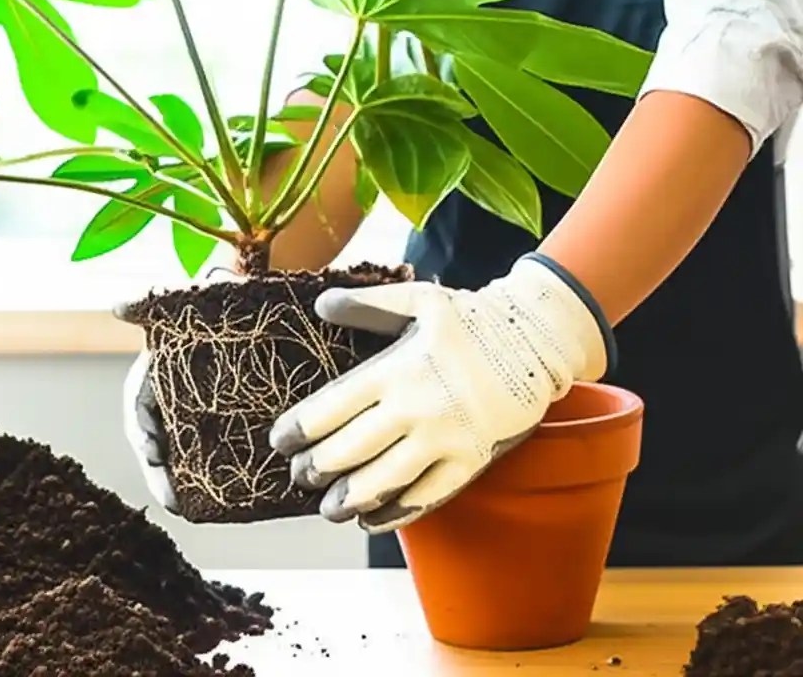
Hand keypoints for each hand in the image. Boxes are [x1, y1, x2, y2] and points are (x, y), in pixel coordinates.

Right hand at [112, 269, 243, 514]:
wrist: (239, 303)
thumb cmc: (206, 302)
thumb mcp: (181, 299)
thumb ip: (154, 301)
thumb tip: (120, 306)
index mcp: (153, 373)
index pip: (138, 405)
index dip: (143, 431)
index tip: (153, 450)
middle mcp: (168, 400)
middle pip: (154, 443)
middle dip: (158, 475)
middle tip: (172, 501)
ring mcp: (192, 416)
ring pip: (177, 456)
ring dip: (176, 485)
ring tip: (185, 509)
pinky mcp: (218, 428)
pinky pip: (208, 457)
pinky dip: (208, 480)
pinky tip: (223, 501)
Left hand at [269, 254, 613, 533]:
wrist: (539, 340)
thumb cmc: (473, 319)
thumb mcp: (418, 301)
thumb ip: (366, 305)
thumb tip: (321, 305)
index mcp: (395, 370)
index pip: (330, 409)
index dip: (299, 431)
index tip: (280, 443)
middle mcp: (415, 408)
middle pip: (348, 451)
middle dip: (315, 469)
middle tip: (299, 477)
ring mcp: (444, 438)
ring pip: (382, 482)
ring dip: (348, 500)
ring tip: (329, 507)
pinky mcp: (470, 460)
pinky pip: (426, 496)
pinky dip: (394, 513)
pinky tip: (371, 519)